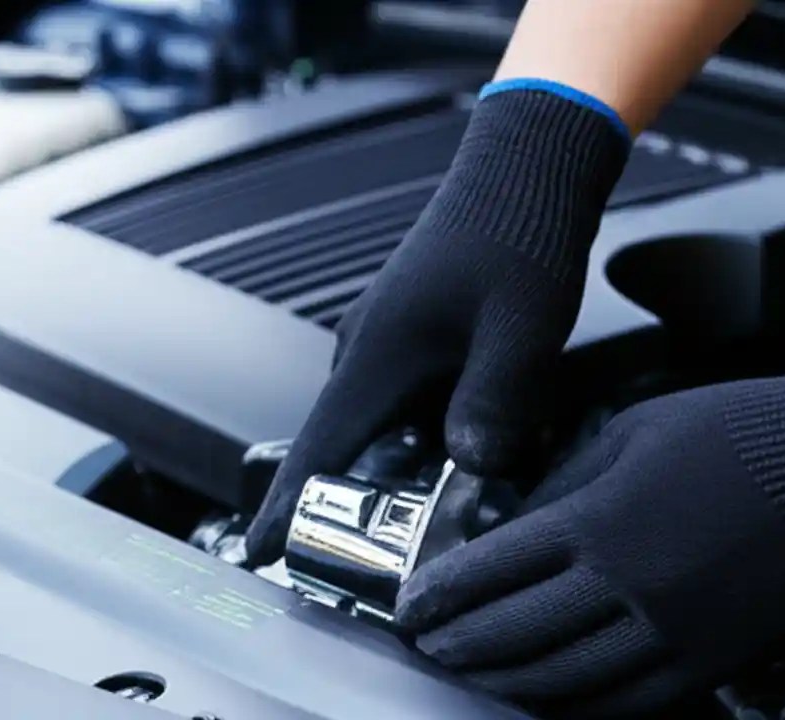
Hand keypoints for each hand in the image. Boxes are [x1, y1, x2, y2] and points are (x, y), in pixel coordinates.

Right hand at [244, 88, 628, 563]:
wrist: (524, 170)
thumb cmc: (515, 235)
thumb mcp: (520, 328)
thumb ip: (494, 401)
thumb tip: (474, 467)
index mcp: (376, 357)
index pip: (316, 450)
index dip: (288, 508)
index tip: (260, 554)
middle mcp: (368, 354)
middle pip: (352, 451)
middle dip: (372, 504)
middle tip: (413, 545)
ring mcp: (389, 343)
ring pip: (388, 428)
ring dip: (417, 464)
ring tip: (464, 495)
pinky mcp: (414, 336)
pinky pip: (411, 401)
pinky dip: (436, 430)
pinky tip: (486, 436)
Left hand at [396, 338, 784, 717]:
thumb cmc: (744, 429)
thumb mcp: (633, 431)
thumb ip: (568, 484)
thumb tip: (519, 529)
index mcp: (601, 517)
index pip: (493, 570)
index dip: (441, 594)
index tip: (409, 606)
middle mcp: (630, 584)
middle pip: (516, 634)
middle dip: (459, 643)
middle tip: (426, 645)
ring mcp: (675, 631)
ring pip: (566, 679)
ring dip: (505, 679)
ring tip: (472, 672)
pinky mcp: (715, 658)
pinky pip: (630, 700)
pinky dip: (576, 704)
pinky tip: (550, 696)